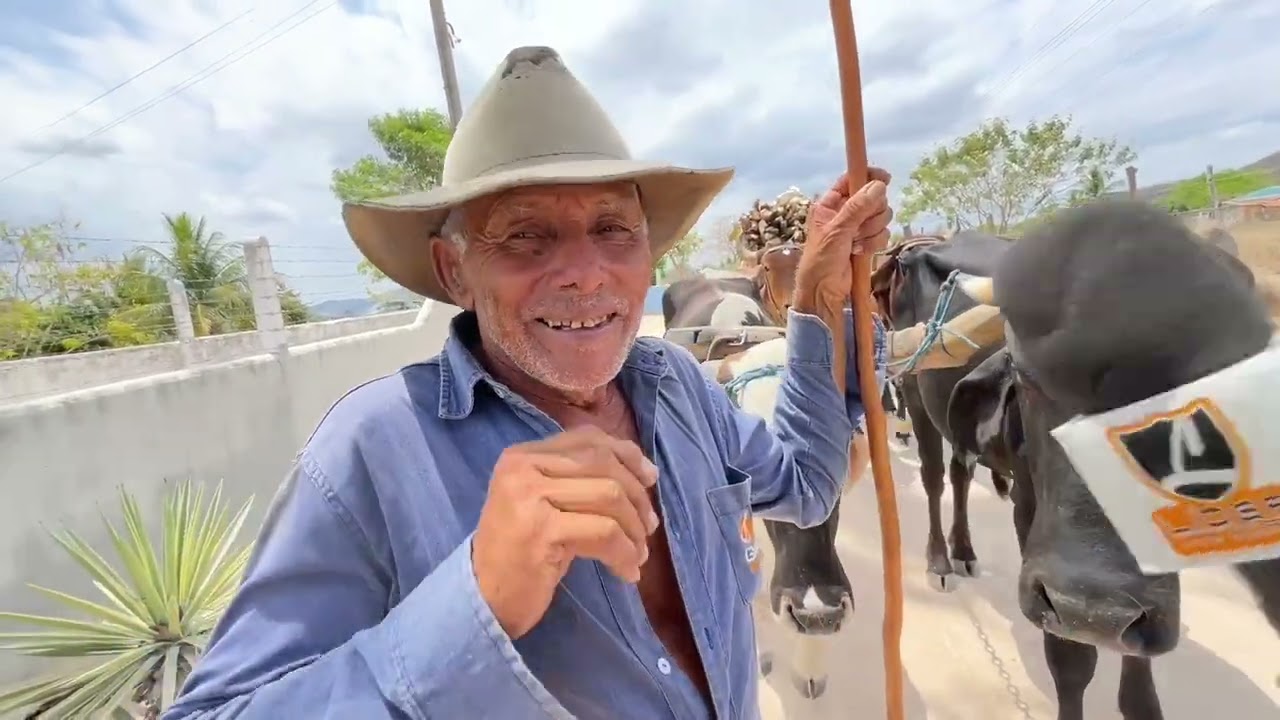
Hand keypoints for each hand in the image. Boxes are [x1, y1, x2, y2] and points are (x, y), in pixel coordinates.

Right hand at [472, 426, 659, 638]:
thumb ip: (581, 480)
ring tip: (638, 555)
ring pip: (609, 495)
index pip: (587, 439)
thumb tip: (646, 472)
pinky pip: (604, 532)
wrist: (483, 598)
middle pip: (603, 464)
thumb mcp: (547, 505)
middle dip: (637, 496)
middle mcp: (522, 468)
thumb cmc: (520, 554)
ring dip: (634, 529)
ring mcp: (529, 498)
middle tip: (649, 529)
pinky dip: (624, 552)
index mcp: (522, 456)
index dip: (627, 455)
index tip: (651, 479)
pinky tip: (626, 572)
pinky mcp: (541, 531)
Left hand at [794, 167, 893, 310]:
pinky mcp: (868, 242)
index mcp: (831, 203)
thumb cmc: (821, 260)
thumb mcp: (836, 231)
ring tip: (856, 244)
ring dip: (872, 232)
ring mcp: (858, 227)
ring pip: (882, 216)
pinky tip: (861, 253)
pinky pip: (883, 234)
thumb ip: (857, 208)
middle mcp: (846, 212)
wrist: (824, 291)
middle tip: (860, 228)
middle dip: (871, 214)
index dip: (868, 177)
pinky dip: (875, 244)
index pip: (853, 179)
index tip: (885, 179)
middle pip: (874, 198)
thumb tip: (879, 186)